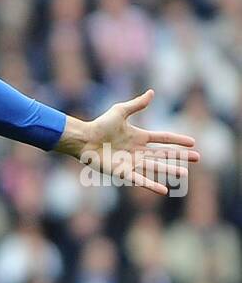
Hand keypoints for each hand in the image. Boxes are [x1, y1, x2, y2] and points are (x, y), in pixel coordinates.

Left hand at [57, 90, 198, 195]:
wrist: (84, 139)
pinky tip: (163, 190)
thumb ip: (137, 104)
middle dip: (180, 156)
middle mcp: (138, 150)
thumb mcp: (120, 111)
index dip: (177, 139)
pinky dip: (151, 185)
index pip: (163, 138)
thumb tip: (152, 92)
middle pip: (164, 154)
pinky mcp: (123, 172)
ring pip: (155, 167)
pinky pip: (140, 180)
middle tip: (198, 157)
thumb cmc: (100, 125)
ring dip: (170, 170)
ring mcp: (131, 162)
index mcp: (139, 136)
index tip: (193, 142)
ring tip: (184, 174)